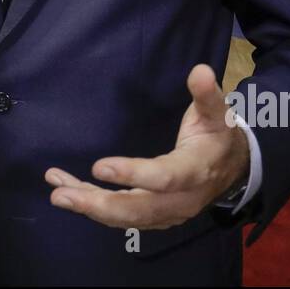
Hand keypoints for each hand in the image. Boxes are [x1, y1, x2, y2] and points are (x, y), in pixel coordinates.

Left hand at [45, 64, 249, 229]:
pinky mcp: (154, 217)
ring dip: (89, 207)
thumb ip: (207, 95)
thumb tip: (200, 71)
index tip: (99, 166)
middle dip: (99, 204)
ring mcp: (167, 213)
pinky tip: (66, 191)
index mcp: (196, 171)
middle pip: (139, 209)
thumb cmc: (217, 136)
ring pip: (126, 217)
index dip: (133, 174)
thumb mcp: (217, 113)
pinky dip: (92, 205)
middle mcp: (181, 200)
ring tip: (57, 194)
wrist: (232, 169)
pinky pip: (121, 215)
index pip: (164, 178)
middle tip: (62, 195)